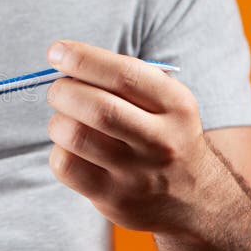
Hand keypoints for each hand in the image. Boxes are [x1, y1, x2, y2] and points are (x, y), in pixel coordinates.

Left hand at [45, 40, 222, 234]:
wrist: (194, 199)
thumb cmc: (162, 134)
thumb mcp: (164, 102)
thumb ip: (123, 78)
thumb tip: (63, 59)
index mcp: (176, 105)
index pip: (123, 75)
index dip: (82, 59)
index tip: (56, 52)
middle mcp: (162, 141)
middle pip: (97, 108)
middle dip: (63, 91)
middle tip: (57, 90)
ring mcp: (138, 174)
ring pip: (75, 136)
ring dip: (58, 121)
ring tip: (65, 120)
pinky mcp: (115, 199)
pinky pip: (66, 165)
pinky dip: (58, 150)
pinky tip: (71, 149)